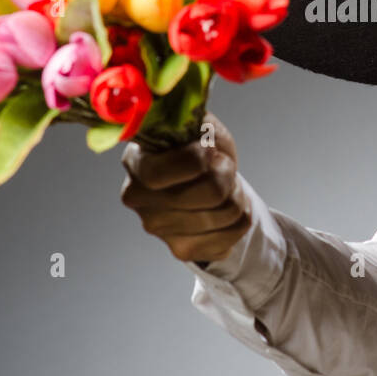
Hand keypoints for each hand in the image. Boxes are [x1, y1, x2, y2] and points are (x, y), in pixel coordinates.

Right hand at [119, 112, 251, 265]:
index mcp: (137, 162)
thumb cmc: (197, 146)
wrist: (200, 177)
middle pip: (212, 193)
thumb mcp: (200, 125)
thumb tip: (205, 149)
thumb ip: (199, 132)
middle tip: (219, 166)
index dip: (201, 158)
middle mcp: (139, 200)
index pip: (173, 171)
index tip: (208, 149)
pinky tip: (223, 209)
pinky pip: (233, 235)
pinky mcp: (181, 249)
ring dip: (236, 195)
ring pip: (228, 213)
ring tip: (222, 186)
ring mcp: (158, 228)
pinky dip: (240, 219)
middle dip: (227, 174)